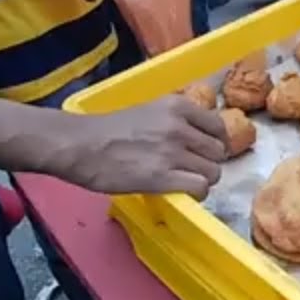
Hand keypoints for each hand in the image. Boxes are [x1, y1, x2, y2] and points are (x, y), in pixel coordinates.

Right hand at [58, 96, 228, 198]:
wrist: (80, 145)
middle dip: (210, 162)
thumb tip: (193, 135)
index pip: (218, 126)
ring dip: (204, 180)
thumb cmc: (107, 129)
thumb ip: (174, 120)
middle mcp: (180, 127)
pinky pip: (200, 187)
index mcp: (177, 106)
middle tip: (194, 169)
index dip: (216, 142)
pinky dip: (197, 193)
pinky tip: (185, 193)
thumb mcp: (148, 111)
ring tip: (188, 183)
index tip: (206, 151)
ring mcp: (173, 152)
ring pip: (213, 171)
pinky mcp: (163, 177)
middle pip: (218, 151)